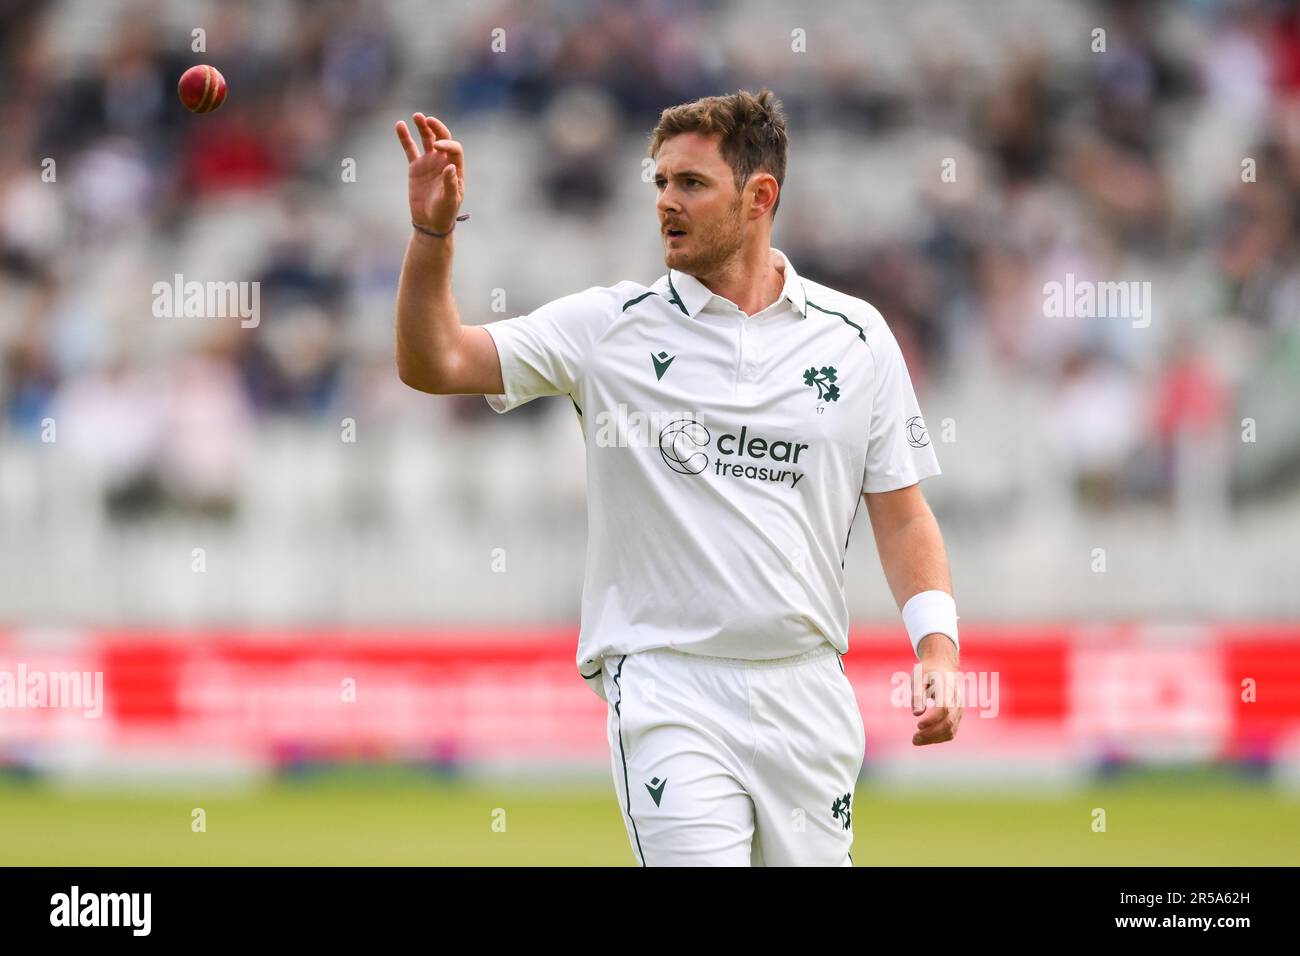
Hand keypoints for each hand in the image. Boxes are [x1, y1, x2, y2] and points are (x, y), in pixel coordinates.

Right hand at [395, 112, 464, 233]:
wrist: (430, 223)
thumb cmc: (444, 213)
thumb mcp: (450, 201)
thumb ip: (451, 184)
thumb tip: (450, 167)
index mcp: (456, 168)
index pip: (454, 149)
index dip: (447, 144)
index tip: (437, 146)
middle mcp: (443, 162)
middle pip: (442, 138)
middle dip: (436, 128)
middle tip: (428, 120)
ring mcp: (429, 163)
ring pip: (426, 139)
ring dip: (422, 127)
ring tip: (416, 116)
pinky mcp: (416, 167)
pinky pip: (410, 148)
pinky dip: (405, 137)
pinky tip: (400, 125)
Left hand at [911, 633, 961, 744]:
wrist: (942, 666)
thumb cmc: (927, 672)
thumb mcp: (918, 678)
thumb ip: (917, 695)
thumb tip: (916, 714)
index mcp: (946, 688)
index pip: (944, 708)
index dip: (932, 720)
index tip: (918, 725)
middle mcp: (956, 700)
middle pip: (949, 723)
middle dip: (931, 734)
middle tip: (913, 739)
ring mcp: (959, 709)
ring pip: (951, 730)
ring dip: (934, 739)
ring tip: (916, 740)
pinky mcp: (957, 715)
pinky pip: (951, 731)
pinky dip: (939, 737)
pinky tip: (925, 738)